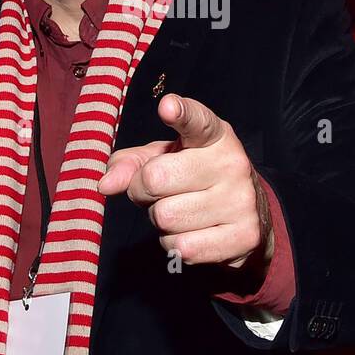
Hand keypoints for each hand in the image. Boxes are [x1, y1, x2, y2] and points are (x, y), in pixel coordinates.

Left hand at [98, 94, 271, 269]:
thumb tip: (105, 185)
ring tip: (180, 211)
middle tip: (157, 192)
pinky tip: (193, 232)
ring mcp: (241, 201)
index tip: (168, 107)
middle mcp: (233, 163)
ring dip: (161, 221)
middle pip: (156, 179)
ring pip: (165, 218)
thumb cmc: (194, 178)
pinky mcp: (245, 236)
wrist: (249, 214)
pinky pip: (182, 247)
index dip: (181, 113)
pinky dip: (175, 244)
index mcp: (214, 136)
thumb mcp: (164, 159)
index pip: (197, 121)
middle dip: (143, 190)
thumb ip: (131, 163)